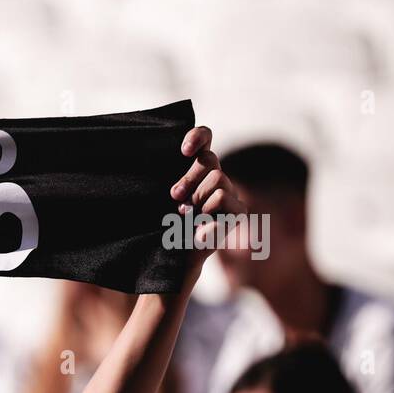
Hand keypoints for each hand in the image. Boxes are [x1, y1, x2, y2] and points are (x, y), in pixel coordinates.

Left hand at [169, 125, 247, 269]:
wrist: (171, 256)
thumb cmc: (160, 225)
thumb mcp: (155, 199)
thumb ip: (163, 181)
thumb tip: (168, 176)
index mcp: (194, 168)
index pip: (204, 138)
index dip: (198, 137)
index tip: (183, 151)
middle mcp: (213, 176)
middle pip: (210, 159)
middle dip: (189, 178)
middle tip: (175, 196)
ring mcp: (228, 193)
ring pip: (218, 178)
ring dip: (197, 198)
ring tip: (186, 215)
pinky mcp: (238, 210)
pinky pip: (223, 197)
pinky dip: (207, 213)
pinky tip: (200, 226)